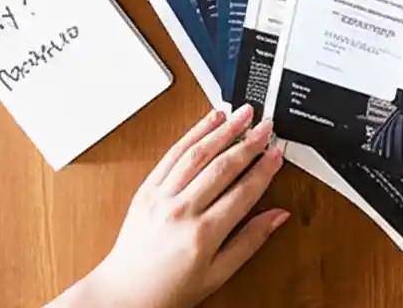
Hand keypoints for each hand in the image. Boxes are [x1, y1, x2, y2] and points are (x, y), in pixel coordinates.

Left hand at [51, 105, 287, 307]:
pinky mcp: (146, 189)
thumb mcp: (218, 273)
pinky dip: (192, 134)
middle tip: (266, 126)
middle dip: (248, 142)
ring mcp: (161, 197)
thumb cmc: (170, 289)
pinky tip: (208, 121)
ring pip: (197, 153)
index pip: (243, 192)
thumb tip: (277, 217)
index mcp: (203, 234)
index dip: (264, 169)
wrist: (125, 292)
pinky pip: (172, 154)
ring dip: (222, 129)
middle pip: (222, 166)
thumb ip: (250, 241)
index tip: (277, 153)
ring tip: (241, 113)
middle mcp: (181, 211)